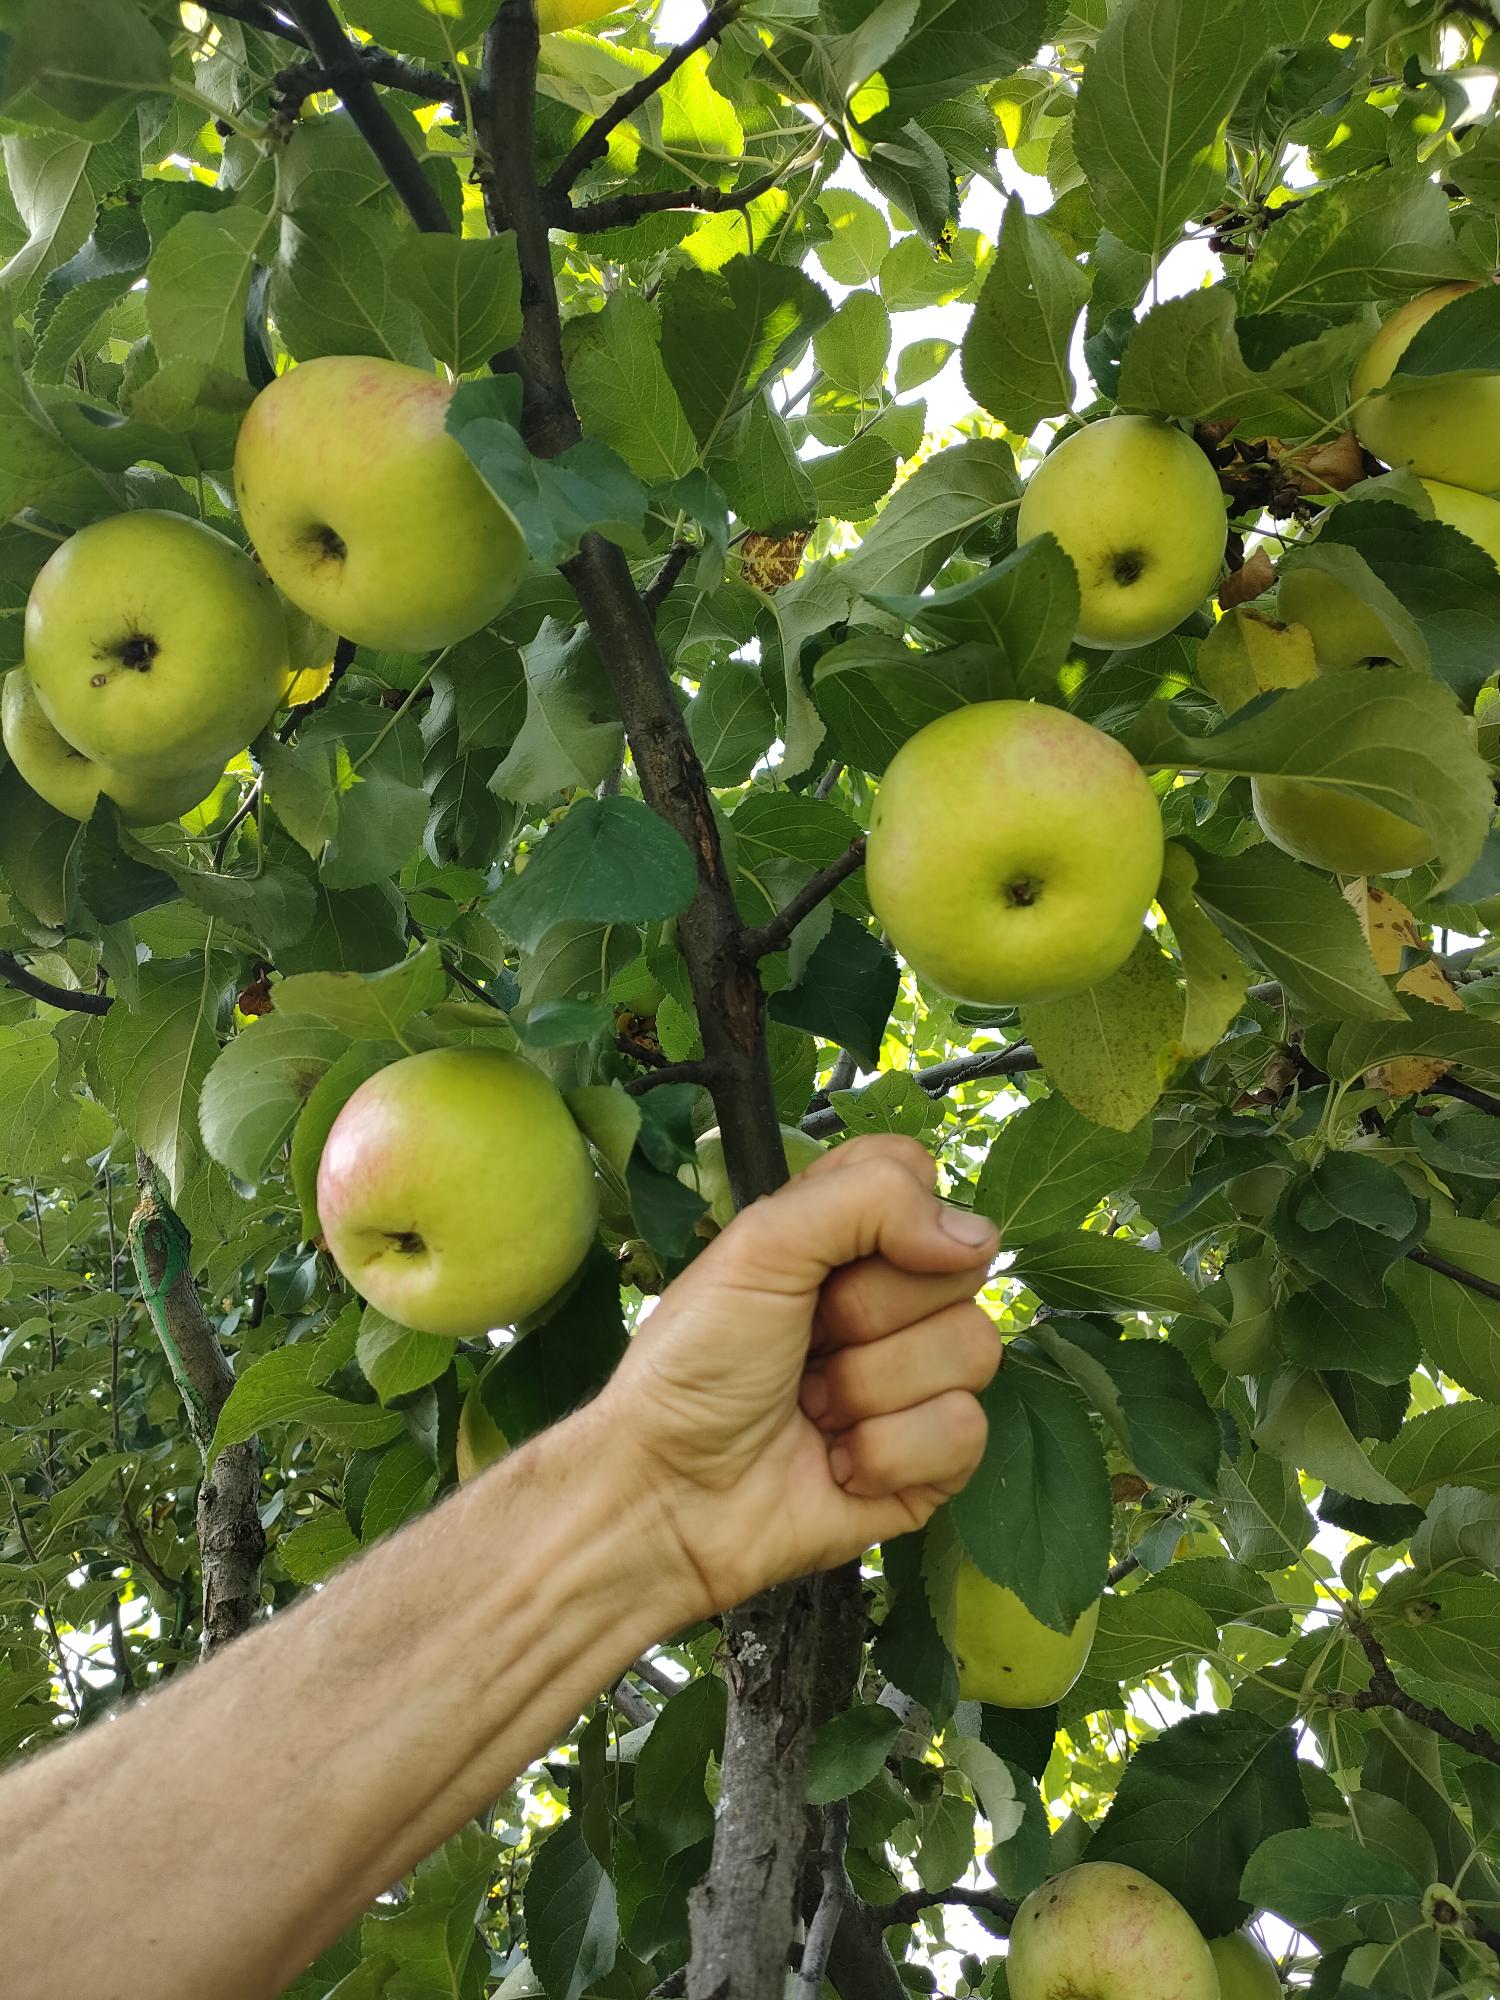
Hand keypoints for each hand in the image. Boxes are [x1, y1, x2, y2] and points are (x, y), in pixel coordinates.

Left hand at [598, 1134, 1001, 1617]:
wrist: (670, 1494)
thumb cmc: (694, 1363)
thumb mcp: (760, 1248)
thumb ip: (869, 1199)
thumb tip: (979, 1237)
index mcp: (844, 1235)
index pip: (916, 1174)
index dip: (893, 1214)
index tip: (831, 1258)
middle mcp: (891, 1299)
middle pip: (960, 1269)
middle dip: (869, 1314)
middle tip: (805, 1344)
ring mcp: (918, 1380)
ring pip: (972, 1349)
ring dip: (870, 1388)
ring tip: (811, 1410)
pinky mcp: (933, 1461)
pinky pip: (964, 1431)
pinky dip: (887, 1452)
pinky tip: (836, 1465)